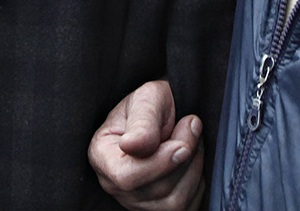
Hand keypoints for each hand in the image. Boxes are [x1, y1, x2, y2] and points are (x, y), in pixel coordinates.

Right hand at [89, 80, 204, 210]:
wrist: (159, 115)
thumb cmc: (149, 105)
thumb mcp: (145, 98)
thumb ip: (142, 120)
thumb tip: (133, 145)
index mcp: (102, 156)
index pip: (127, 177)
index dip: (159, 163)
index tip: (182, 143)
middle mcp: (115, 186)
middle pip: (157, 190)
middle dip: (184, 159)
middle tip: (192, 127)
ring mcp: (137, 202)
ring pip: (175, 203)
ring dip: (194, 170)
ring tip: (193, 141)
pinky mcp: (159, 209)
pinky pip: (187, 208)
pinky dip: (197, 185)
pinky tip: (192, 161)